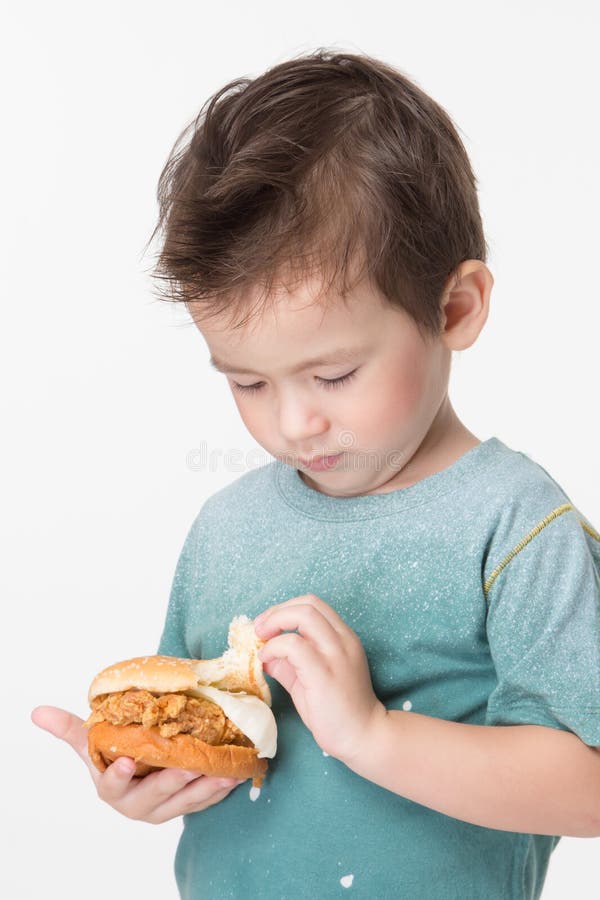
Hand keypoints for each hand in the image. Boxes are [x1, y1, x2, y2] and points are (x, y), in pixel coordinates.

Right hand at [31, 706, 245, 823]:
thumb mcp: (92, 742)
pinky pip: (205, 802)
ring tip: (222, 772)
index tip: (126, 762)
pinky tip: (234, 774)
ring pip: (185, 803)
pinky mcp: (187, 808)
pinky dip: (220, 789)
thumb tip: (36, 711)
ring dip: (205, 787)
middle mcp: (137, 805)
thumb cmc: (114, 754)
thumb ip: (69, 728)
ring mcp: (164, 810)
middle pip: (155, 796)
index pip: (112, 785)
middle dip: (172, 782)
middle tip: (188, 766)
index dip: (119, 776)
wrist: (140, 773)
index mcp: (112, 788)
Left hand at [253, 594, 385, 763]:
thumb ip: (289, 664)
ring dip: (275, 621)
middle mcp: (343, 640)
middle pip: (308, 603)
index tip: (267, 625)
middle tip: (259, 629)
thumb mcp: (310, 680)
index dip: (286, 608)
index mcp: (343, 638)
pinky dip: (275, 646)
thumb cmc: (339, 711)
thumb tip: (264, 654)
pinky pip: (295, 645)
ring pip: (304, 615)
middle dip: (277, 611)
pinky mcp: (324, 673)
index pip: (314, 605)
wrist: (364, 738)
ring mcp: (336, 655)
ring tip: (261, 640)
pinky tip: (266, 659)